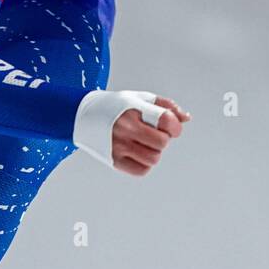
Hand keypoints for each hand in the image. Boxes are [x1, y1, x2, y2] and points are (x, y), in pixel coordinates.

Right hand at [72, 89, 189, 173]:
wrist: (83, 115)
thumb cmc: (116, 107)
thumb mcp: (139, 98)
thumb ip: (165, 106)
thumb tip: (185, 119)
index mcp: (134, 110)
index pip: (166, 121)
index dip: (175, 126)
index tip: (171, 127)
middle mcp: (126, 128)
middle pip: (162, 143)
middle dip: (163, 139)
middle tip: (154, 134)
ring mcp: (118, 146)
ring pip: (154, 158)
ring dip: (154, 152)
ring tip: (143, 143)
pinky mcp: (113, 160)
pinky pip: (142, 170)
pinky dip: (145, 163)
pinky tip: (137, 153)